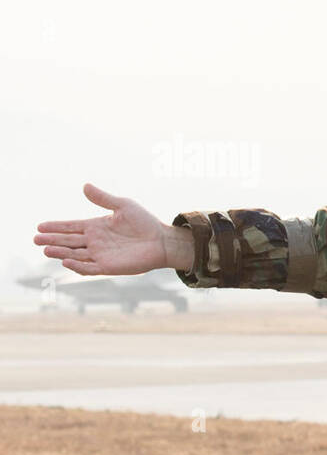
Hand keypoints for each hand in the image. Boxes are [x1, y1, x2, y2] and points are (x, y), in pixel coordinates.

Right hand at [34, 183, 190, 274]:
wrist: (163, 241)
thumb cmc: (145, 223)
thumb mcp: (123, 206)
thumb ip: (103, 198)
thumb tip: (85, 186)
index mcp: (96, 227)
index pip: (71, 227)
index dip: (56, 227)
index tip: (40, 226)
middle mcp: (95, 242)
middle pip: (68, 242)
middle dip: (52, 240)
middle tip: (36, 239)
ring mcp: (101, 255)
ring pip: (75, 255)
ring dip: (60, 253)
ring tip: (46, 249)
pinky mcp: (109, 267)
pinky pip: (89, 268)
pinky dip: (77, 266)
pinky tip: (66, 261)